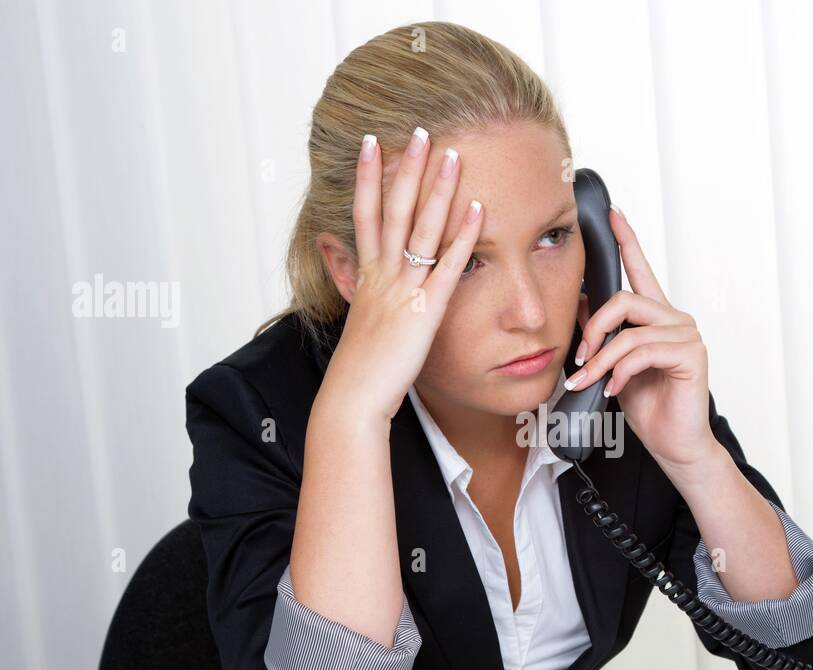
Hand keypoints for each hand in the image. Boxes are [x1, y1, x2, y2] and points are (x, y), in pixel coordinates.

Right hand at [318, 128, 483, 425]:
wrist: (353, 397)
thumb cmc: (359, 368)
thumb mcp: (354, 317)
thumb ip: (351, 282)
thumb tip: (334, 255)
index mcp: (365, 276)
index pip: (365, 213)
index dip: (368, 176)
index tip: (372, 142)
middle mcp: (382, 274)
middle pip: (393, 208)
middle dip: (406, 167)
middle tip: (418, 129)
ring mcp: (404, 289)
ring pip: (420, 227)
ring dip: (437, 188)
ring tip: (451, 152)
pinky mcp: (426, 309)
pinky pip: (448, 265)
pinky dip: (464, 236)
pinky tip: (479, 210)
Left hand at [563, 206, 718, 472]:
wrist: (673, 444)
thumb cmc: (648, 407)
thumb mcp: (613, 366)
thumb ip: (601, 335)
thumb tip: (578, 307)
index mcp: (656, 318)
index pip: (640, 270)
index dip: (627, 240)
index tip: (613, 213)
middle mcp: (674, 319)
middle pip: (624, 298)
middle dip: (594, 327)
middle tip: (580, 358)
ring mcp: (685, 334)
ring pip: (629, 330)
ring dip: (601, 359)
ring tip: (589, 381)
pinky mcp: (691, 353)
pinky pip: (643, 350)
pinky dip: (621, 371)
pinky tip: (615, 389)